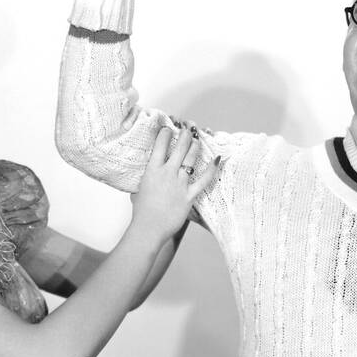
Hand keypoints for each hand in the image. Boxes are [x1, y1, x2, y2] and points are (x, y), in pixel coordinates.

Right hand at [128, 124, 218, 243]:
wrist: (149, 228)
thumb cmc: (142, 212)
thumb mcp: (139, 189)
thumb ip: (147, 180)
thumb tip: (148, 178)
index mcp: (152, 170)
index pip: (160, 144)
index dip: (165, 133)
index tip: (168, 128)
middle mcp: (167, 173)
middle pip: (179, 147)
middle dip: (185, 135)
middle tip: (187, 129)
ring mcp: (180, 183)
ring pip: (191, 159)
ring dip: (195, 147)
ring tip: (197, 140)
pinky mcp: (189, 195)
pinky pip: (204, 180)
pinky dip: (212, 169)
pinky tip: (217, 159)